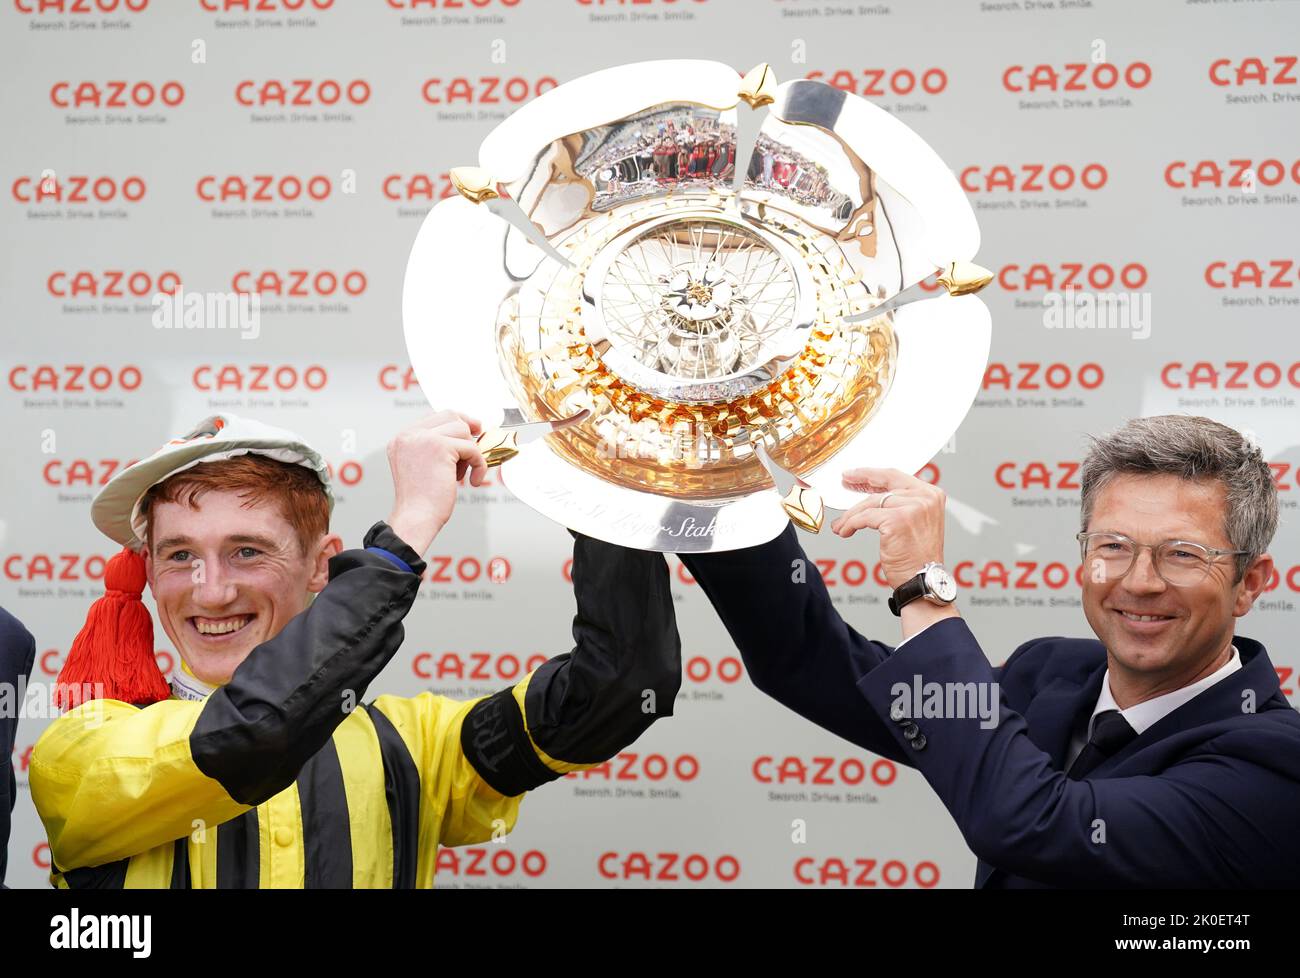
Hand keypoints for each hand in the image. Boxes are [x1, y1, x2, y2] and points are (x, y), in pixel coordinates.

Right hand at [386, 411, 486, 555]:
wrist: (416, 518)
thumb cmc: (422, 500)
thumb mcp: (423, 466)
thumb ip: (434, 447)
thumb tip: (466, 431)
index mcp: (401, 438)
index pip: (435, 417)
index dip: (457, 423)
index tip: (472, 432)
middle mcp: (409, 435)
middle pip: (450, 415)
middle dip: (468, 430)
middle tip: (477, 448)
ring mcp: (423, 438)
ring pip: (462, 430)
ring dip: (470, 452)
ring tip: (462, 474)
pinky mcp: (439, 447)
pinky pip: (472, 448)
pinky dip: (478, 464)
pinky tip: (473, 481)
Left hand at [829, 468, 946, 589]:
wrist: (923, 580)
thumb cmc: (918, 557)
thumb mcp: (917, 521)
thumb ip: (902, 504)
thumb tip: (874, 495)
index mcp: (931, 494)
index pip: (896, 476)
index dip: (872, 474)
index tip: (855, 474)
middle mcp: (925, 498)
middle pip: (882, 487)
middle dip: (859, 485)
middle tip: (844, 482)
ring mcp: (912, 507)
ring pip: (871, 503)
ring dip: (851, 515)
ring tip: (841, 525)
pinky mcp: (897, 520)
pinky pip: (865, 517)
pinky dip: (851, 524)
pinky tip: (845, 531)